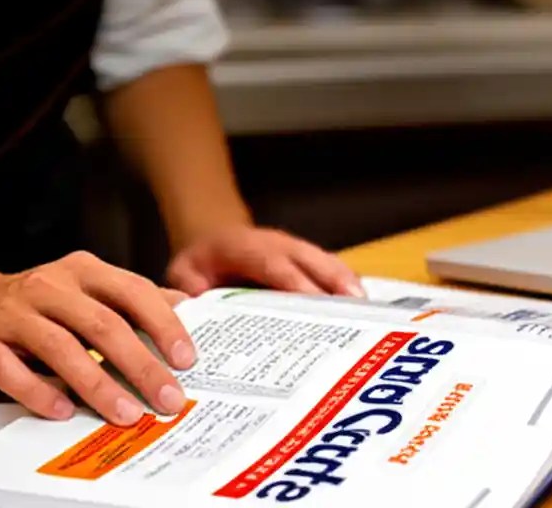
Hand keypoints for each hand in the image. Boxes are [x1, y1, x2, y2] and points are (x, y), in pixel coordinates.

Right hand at [0, 252, 195, 425]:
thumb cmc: (41, 306)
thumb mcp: (87, 291)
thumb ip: (133, 300)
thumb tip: (188, 306)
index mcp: (84, 270)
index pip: (133, 291)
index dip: (163, 324)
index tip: (186, 359)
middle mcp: (49, 286)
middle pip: (103, 325)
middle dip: (141, 365)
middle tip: (167, 398)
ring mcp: (13, 313)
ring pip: (62, 348)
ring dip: (98, 385)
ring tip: (126, 413)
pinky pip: (13, 370)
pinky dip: (40, 392)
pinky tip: (64, 411)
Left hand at [165, 226, 362, 297]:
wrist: (211, 236)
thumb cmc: (199, 263)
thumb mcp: (182, 275)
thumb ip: (189, 292)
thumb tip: (198, 314)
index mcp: (244, 246)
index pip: (272, 263)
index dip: (294, 282)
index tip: (312, 301)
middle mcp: (276, 243)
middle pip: (310, 259)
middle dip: (333, 281)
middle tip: (356, 305)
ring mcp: (295, 248)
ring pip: (326, 262)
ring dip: (347, 282)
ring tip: (369, 309)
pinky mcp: (307, 258)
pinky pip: (331, 268)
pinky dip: (347, 284)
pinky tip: (363, 307)